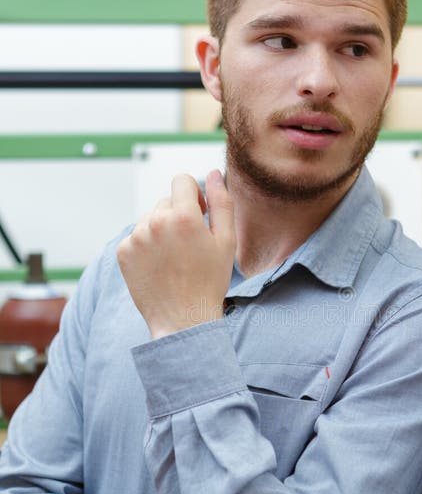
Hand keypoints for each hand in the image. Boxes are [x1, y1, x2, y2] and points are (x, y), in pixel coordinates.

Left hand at [117, 171, 235, 337]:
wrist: (183, 320)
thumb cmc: (209, 282)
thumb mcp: (226, 241)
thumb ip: (221, 202)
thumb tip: (212, 174)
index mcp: (183, 216)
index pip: (182, 181)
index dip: (194, 194)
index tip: (200, 213)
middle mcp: (155, 222)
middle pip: (166, 200)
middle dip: (179, 214)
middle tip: (190, 244)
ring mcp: (136, 237)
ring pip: (151, 218)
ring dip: (162, 229)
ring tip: (174, 258)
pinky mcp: (123, 252)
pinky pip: (137, 236)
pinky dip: (147, 245)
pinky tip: (160, 265)